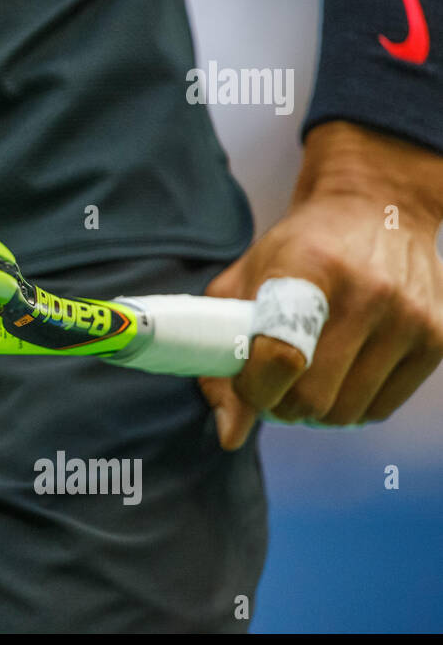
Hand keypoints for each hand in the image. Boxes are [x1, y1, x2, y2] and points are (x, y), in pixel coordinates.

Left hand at [200, 121, 442, 449]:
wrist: (379, 208)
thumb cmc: (298, 249)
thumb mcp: (246, 281)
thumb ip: (223, 355)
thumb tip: (229, 436)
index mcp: (309, 267)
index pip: (281, 356)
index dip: (253, 388)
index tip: (246, 385)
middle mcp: (369, 292)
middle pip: (313, 398)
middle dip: (280, 406)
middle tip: (271, 387)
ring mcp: (411, 317)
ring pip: (346, 413)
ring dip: (314, 412)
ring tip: (303, 381)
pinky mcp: (439, 338)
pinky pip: (380, 409)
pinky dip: (351, 407)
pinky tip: (339, 377)